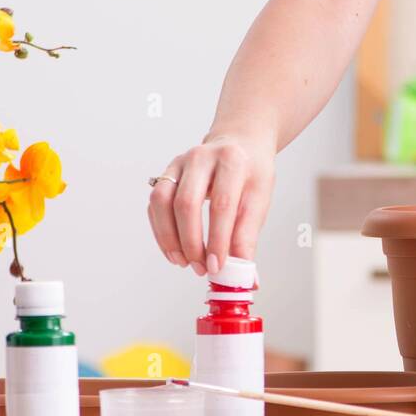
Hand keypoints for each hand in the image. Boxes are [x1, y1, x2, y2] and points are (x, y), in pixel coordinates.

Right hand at [147, 130, 274, 273]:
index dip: (218, 240)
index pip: (222, 204)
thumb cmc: (251, 171)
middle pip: (187, 203)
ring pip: (162, 202)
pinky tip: (174, 249)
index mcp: (232, 160)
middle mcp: (202, 157)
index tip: (217, 266)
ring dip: (170, 238)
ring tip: (184, 261)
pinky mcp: (166, 171)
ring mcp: (180, 162)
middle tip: (200, 267)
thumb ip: (248, 234)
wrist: (240, 141)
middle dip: (191, 242)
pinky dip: (161, 231)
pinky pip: (155, 204)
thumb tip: (243, 273)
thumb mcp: (260, 196)